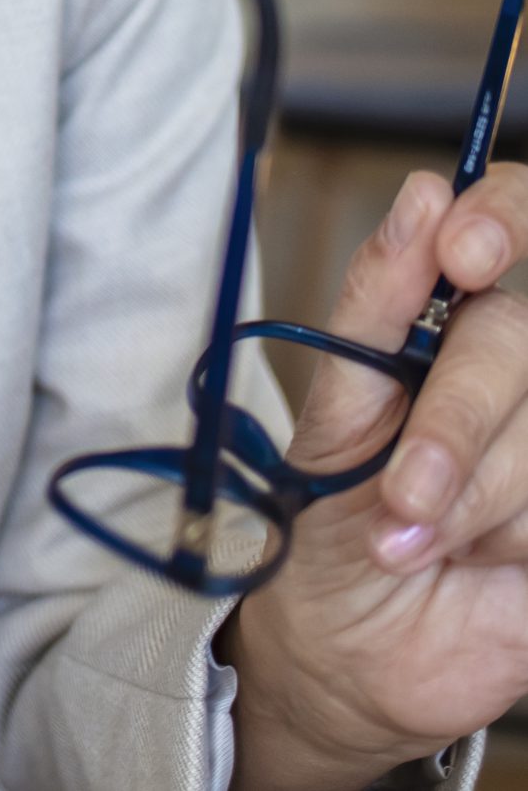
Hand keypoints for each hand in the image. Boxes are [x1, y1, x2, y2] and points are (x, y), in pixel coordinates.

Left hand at [224, 165, 527, 789]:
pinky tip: (477, 571)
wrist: (345, 649)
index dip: (503, 215)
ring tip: (412, 544)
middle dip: (453, 427)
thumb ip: (382, 298)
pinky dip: (510, 540)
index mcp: (455, 317)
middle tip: (400, 498)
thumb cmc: (328, 512)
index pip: (510, 213)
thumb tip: (426, 190)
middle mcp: (516, 369)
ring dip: (470, 503)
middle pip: (515, 341)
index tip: (462, 252)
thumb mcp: (338, 407)